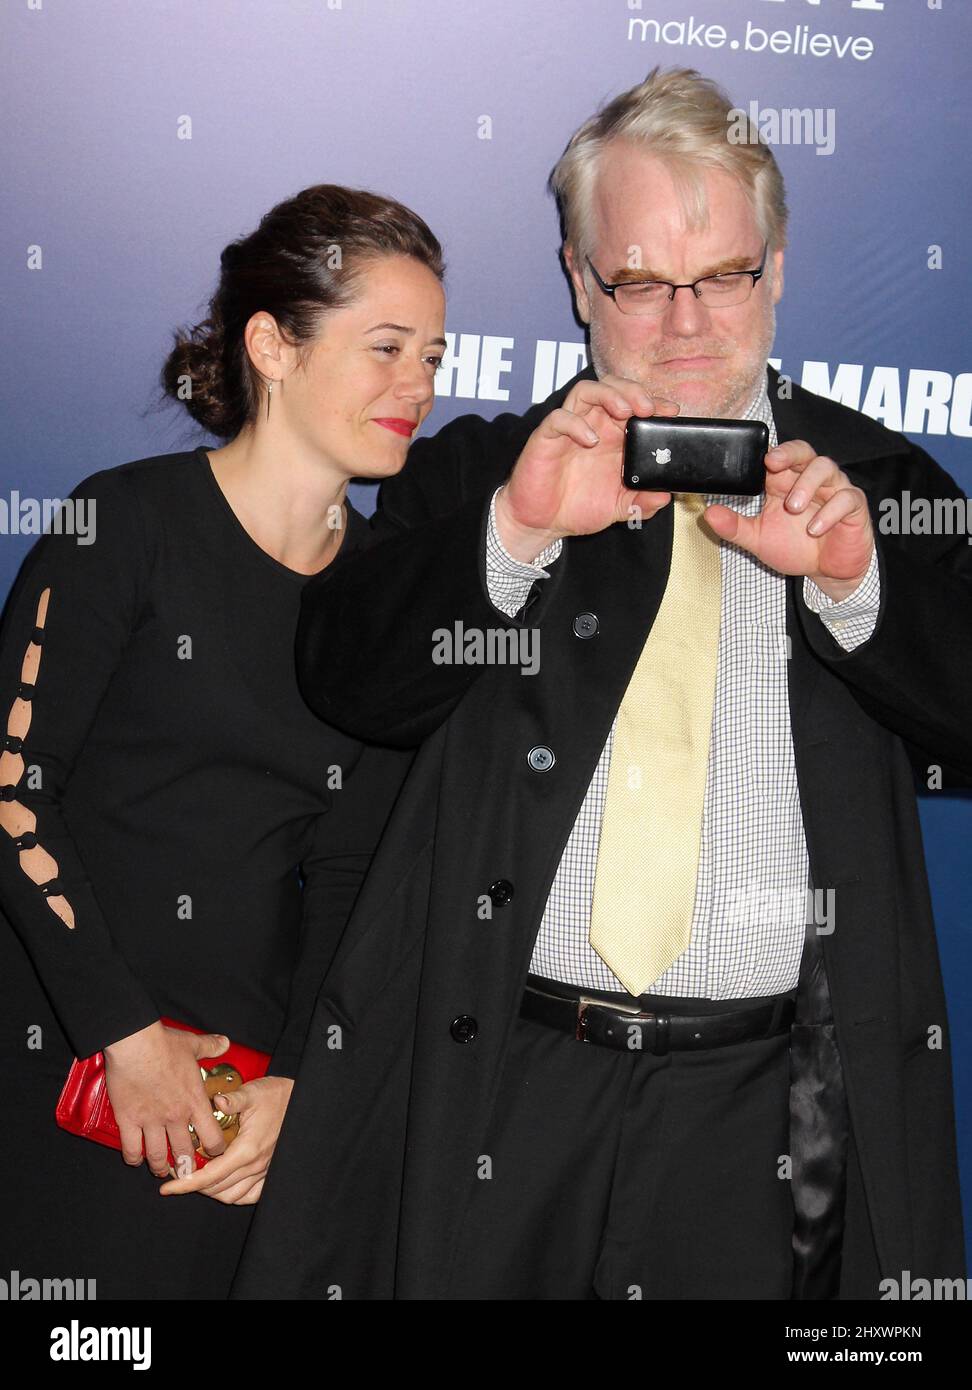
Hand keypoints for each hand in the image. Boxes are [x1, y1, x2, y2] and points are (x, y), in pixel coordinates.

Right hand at [103, 1021, 230, 1176]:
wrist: (136, 1044)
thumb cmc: (165, 1044)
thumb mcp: (193, 1044)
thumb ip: (211, 1046)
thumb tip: (225, 1042)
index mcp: (195, 1101)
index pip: (212, 1137)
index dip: (215, 1149)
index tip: (213, 1152)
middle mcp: (175, 1116)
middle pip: (185, 1153)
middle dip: (187, 1166)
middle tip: (186, 1171)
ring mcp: (151, 1121)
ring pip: (158, 1156)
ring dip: (160, 1167)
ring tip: (162, 1171)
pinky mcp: (128, 1120)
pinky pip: (132, 1149)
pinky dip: (133, 1158)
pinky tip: (136, 1159)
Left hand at [158, 1076, 294, 1204]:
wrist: (303, 1102)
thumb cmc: (278, 1096)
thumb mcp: (253, 1092)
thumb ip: (233, 1099)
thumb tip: (216, 1101)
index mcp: (247, 1149)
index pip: (210, 1176)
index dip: (186, 1184)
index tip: (168, 1188)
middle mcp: (255, 1165)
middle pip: (217, 1189)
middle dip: (194, 1186)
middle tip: (178, 1176)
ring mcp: (264, 1171)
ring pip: (231, 1196)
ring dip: (212, 1191)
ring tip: (198, 1179)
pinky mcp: (270, 1173)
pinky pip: (249, 1196)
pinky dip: (233, 1195)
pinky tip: (224, 1186)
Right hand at [495, 374, 678, 561]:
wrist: (543, 524)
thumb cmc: (578, 508)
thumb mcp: (620, 508)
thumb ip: (643, 503)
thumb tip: (664, 496)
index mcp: (613, 437)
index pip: (634, 404)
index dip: (654, 402)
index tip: (671, 412)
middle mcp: (593, 427)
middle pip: (612, 387)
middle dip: (633, 391)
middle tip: (648, 408)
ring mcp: (569, 430)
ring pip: (586, 391)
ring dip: (608, 395)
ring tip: (625, 412)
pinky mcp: (546, 439)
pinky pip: (558, 419)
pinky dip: (576, 424)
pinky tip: (590, 440)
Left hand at [704, 441, 874, 598]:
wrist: (826, 572)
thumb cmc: (796, 548)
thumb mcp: (759, 539)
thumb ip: (735, 527)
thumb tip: (708, 514)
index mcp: (785, 483)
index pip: (779, 456)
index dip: (771, 453)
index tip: (759, 460)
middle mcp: (810, 481)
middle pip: (804, 451)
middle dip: (789, 453)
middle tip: (773, 464)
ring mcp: (834, 491)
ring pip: (826, 468)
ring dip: (807, 484)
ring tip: (793, 507)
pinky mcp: (853, 506)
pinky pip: (847, 498)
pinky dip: (830, 512)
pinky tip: (814, 528)